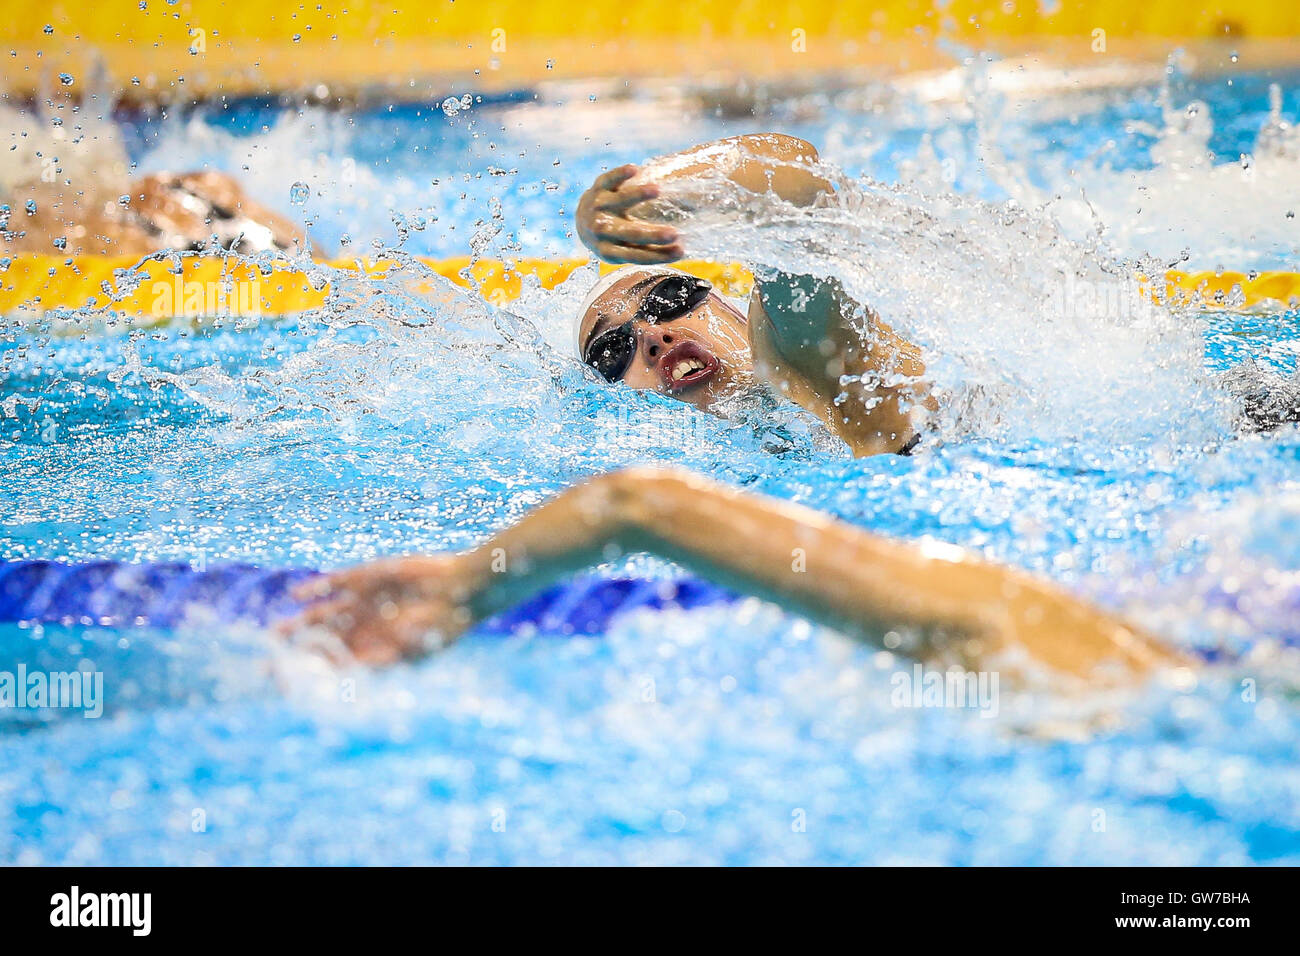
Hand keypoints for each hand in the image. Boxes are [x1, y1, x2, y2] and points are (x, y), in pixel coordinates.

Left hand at [286, 554, 483, 664]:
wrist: (461, 590)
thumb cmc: (439, 628)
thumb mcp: (408, 652)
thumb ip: (375, 662)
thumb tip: (341, 676)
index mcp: (373, 650)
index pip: (334, 665)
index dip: (311, 674)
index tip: (287, 683)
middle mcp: (362, 628)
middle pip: (320, 643)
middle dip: (296, 653)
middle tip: (268, 665)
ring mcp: (362, 603)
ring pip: (322, 616)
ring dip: (299, 624)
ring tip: (275, 633)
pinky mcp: (366, 578)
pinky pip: (334, 584)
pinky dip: (316, 589)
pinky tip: (297, 596)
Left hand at [575, 164, 683, 263]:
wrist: (582, 222)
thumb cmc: (614, 239)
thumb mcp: (625, 249)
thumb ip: (649, 249)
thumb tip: (682, 250)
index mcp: (609, 250)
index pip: (635, 255)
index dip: (658, 255)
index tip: (681, 251)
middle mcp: (601, 230)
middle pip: (629, 232)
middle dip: (652, 234)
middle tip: (674, 233)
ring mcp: (598, 207)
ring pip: (620, 201)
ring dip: (638, 195)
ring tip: (658, 190)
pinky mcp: (599, 187)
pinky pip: (610, 179)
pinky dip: (620, 174)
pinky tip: (635, 169)